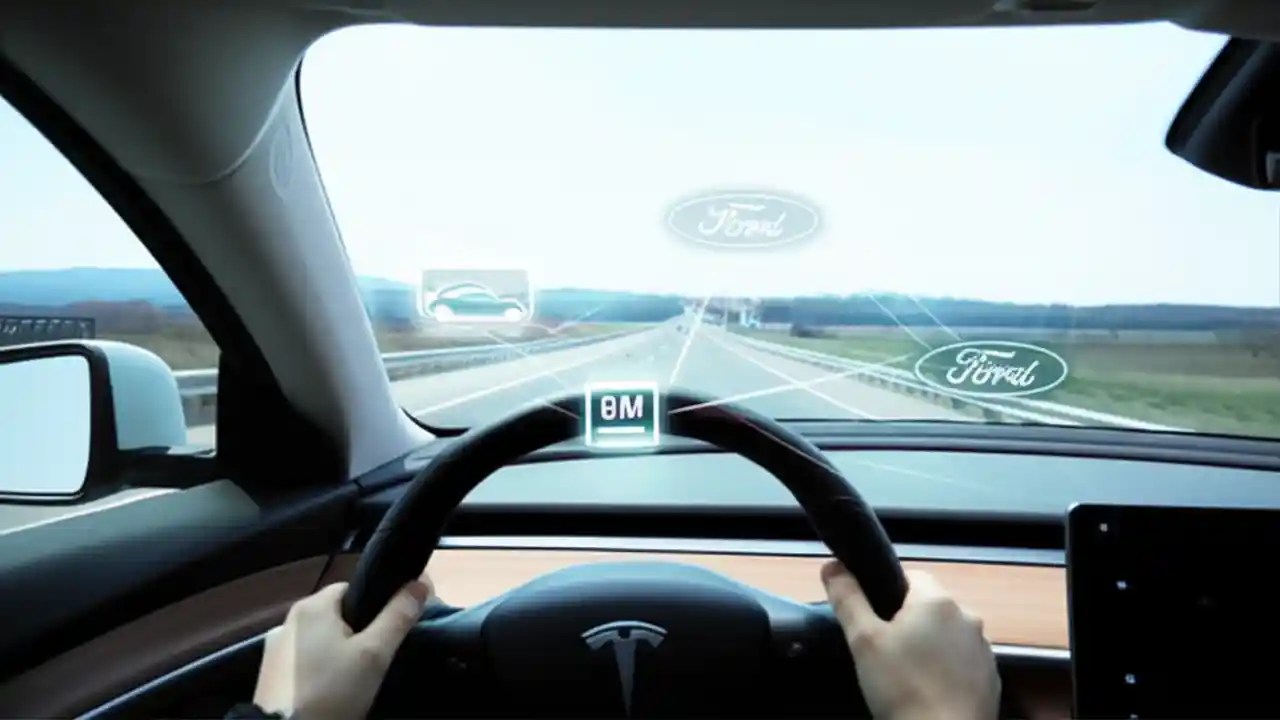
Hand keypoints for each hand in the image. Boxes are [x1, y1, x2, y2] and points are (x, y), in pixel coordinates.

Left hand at [253, 571, 432, 719]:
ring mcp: (274, 648)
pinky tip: (327, 690)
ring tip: (351, 680)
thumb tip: (421, 583)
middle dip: (356, 634)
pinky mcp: (267, 675)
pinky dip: (316, 670)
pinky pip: (302, 661)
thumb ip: (398, 617)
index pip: (351, 590)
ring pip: (318, 641)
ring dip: (335, 653)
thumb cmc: (332, 690)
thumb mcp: (374, 655)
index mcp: (311, 606)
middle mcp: (287, 619)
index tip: (385, 635)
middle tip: (372, 661)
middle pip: (335, 617)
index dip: (374, 608)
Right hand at [822, 561, 999, 719]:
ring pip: (948, 635)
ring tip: (907, 675)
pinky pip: (963, 661)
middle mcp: (967, 617)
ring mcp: (984, 648)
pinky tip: (930, 690)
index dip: (887, 593)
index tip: (874, 620)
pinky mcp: (991, 677)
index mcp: (936, 600)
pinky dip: (947, 669)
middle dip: (908, 623)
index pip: (911, 576)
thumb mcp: (863, 641)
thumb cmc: (901, 687)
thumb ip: (847, 599)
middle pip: (930, 607)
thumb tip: (833, 567)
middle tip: (885, 650)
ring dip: (930, 646)